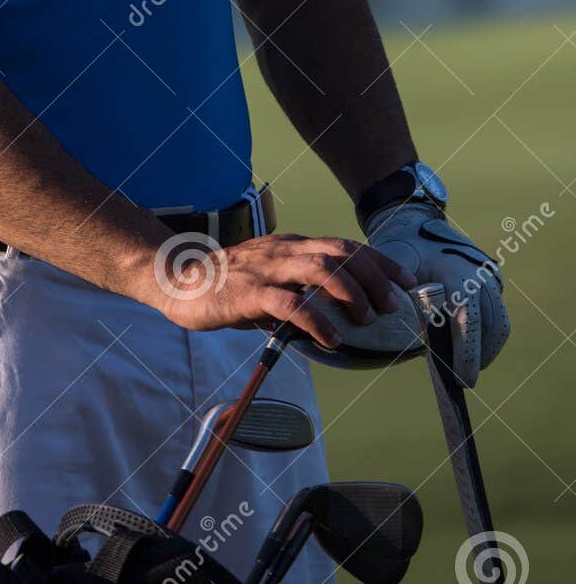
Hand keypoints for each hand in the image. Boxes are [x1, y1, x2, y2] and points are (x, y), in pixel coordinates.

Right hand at [154, 230, 416, 346]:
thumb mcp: (268, 279)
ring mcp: (266, 269)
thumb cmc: (226, 284)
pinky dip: (317, 320)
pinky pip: (291, 304)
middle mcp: (283, 251)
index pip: (344, 244)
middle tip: (391, 305)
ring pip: (321, 269)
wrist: (177, 280)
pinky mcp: (249, 292)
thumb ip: (298, 290)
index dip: (380, 261)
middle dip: (374, 277)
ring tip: (365, 319)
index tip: (407, 281)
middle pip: (340, 253)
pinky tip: (331, 339)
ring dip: (352, 294)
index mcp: (290, 246)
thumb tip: (334, 316)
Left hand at [362, 201, 509, 386]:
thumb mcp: (396, 269)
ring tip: (469, 366)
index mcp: (457, 275)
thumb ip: (401, 298)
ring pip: (499, 321)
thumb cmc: (402, 247)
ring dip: (488, 346)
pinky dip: (490, 332)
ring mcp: (488, 277)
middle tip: (464, 379)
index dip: (467, 354)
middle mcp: (479, 277)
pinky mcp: (491, 278)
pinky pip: (497, 312)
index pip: (469, 323)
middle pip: (491, 327)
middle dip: (479, 356)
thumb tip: (408, 335)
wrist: (415, 220)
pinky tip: (474, 346)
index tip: (463, 379)